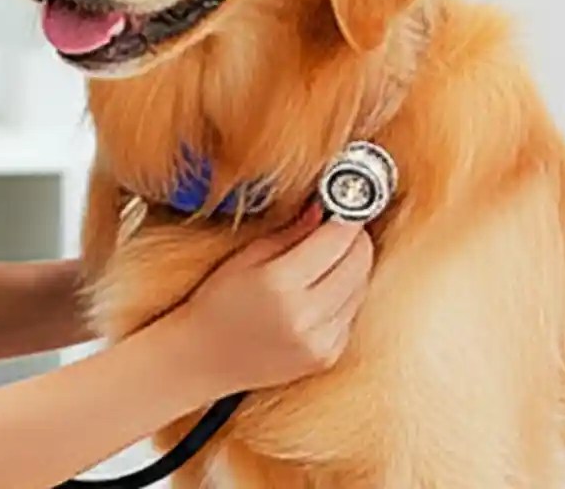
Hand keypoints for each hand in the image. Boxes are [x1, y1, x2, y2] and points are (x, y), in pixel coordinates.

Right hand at [177, 203, 374, 394]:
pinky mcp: (327, 356)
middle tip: (341, 226)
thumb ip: (291, 232)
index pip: (337, 239)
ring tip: (327, 258)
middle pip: (359, 262)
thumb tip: (325, 209)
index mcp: (280, 283)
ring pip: (362, 287)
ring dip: (352, 266)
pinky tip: (321, 290)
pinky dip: (345, 296)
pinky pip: (352, 313)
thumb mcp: (245, 258)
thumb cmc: (216, 304)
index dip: (348, 215)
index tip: (346, 203)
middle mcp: (305, 315)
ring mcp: (319, 340)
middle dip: (355, 238)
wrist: (202, 361)